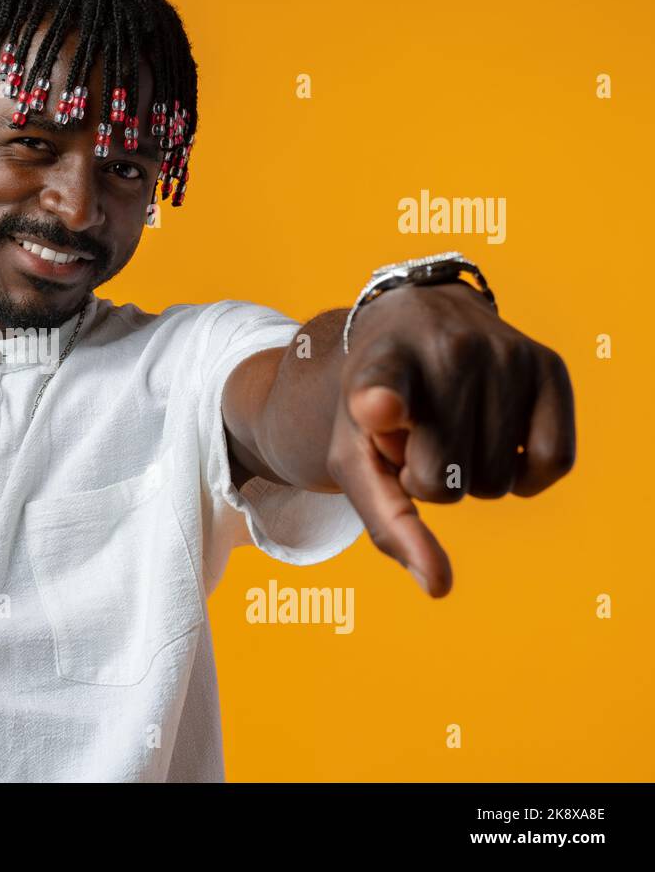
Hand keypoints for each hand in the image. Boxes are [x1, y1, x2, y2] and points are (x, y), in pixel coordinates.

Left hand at [327, 281, 575, 596]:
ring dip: (469, 473)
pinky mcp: (551, 364)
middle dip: (425, 479)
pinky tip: (493, 439)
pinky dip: (524, 474)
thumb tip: (439, 586)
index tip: (378, 408)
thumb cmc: (377, 405)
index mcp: (378, 364)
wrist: (413, 323)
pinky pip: (555, 464)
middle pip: (443, 484)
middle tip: (413, 437)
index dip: (379, 402)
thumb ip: (386, 521)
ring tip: (446, 426)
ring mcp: (503, 352)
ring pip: (496, 482)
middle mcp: (443, 349)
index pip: (379, 386)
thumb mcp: (356, 454)